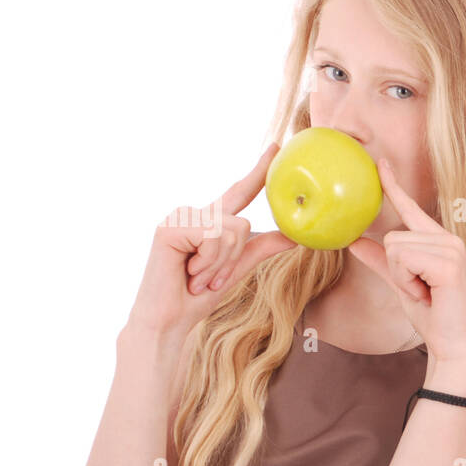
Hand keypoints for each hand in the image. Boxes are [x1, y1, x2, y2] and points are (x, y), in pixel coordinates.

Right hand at [128, 143, 297, 336]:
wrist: (170, 319)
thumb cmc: (198, 295)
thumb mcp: (237, 268)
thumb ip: (263, 247)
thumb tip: (295, 235)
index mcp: (211, 221)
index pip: (240, 191)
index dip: (259, 170)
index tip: (278, 146)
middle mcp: (195, 213)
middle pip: (243, 223)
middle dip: (233, 260)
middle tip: (209, 279)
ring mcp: (180, 217)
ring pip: (231, 230)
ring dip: (220, 264)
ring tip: (197, 277)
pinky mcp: (170, 227)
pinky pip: (214, 238)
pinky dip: (208, 262)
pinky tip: (188, 272)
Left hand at [346, 158, 465, 372]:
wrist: (451, 345)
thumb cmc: (431, 314)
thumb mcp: (399, 282)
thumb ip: (379, 260)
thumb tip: (353, 241)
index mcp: (438, 240)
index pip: (411, 208)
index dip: (394, 186)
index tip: (380, 163)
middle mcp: (449, 238)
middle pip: (392, 236)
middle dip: (396, 270)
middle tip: (420, 290)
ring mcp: (452, 248)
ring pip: (395, 247)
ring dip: (402, 277)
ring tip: (425, 292)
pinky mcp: (450, 262)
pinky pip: (403, 259)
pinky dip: (407, 281)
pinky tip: (428, 293)